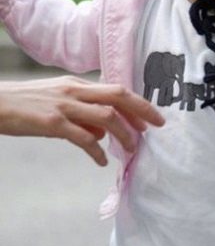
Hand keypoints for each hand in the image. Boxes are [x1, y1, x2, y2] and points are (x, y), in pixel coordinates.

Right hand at [0, 76, 164, 165]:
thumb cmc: (27, 104)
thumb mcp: (59, 101)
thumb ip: (83, 113)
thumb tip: (105, 132)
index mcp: (78, 84)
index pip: (116, 90)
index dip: (138, 103)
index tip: (153, 118)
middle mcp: (74, 91)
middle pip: (118, 96)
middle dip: (142, 111)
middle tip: (156, 128)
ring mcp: (64, 105)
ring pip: (106, 117)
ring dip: (123, 135)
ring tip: (130, 149)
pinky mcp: (51, 122)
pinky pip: (82, 138)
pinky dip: (96, 151)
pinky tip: (101, 161)